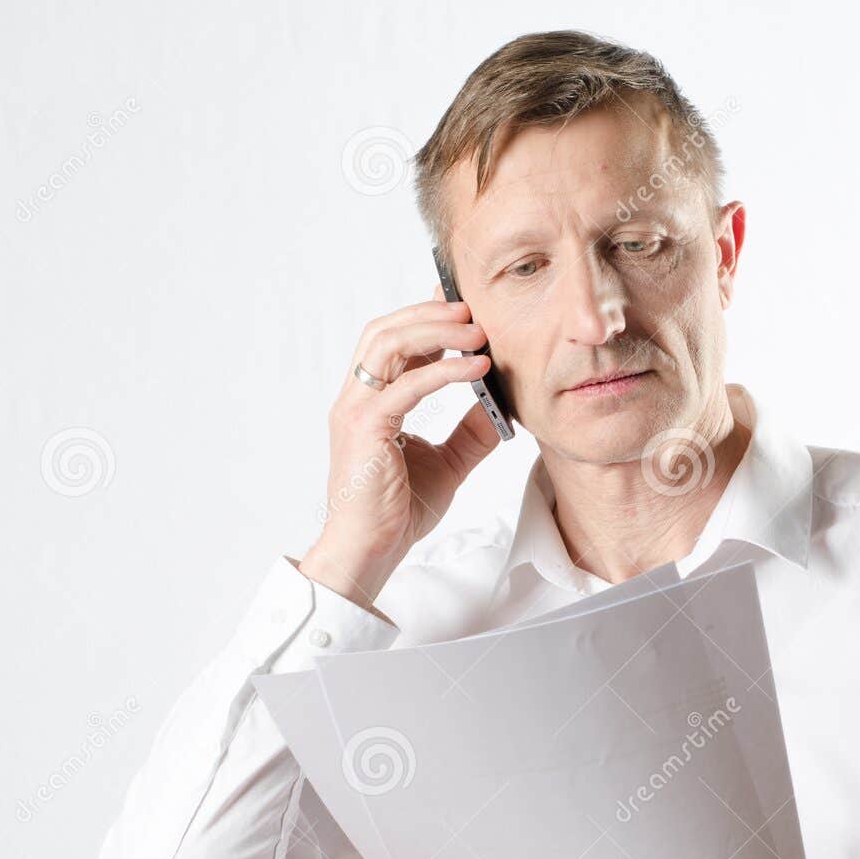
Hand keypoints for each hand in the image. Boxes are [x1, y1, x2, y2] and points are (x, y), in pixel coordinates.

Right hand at [298, 285, 498, 609]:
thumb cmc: (397, 512)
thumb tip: (503, 407)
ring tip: (478, 331)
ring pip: (389, 344)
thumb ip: (470, 433)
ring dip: (436, 329)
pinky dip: (445, 370)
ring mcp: (356, 410)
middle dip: (431, 313)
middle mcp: (357, 399)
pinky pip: (408, 385)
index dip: (426, 318)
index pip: (394, 344)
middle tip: (474, 309)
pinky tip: (478, 369)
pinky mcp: (366, 428)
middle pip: (386, 331)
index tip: (464, 307)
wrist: (370, 552)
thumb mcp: (448, 464)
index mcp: (371, 403)